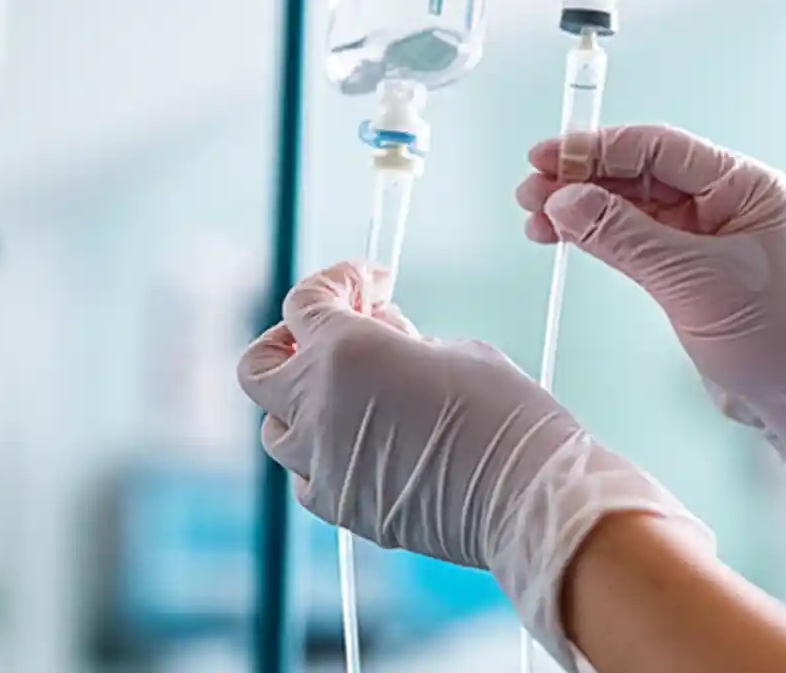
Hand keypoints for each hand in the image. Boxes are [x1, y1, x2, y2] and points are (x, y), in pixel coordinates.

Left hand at [237, 262, 710, 670]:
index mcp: (345, 351)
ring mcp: (321, 462)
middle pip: (258, 365)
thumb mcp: (457, 350)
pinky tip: (364, 443)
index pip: (304, 301)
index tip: (376, 282)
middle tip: (332, 334)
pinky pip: (305, 476)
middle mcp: (317, 405)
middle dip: (288, 341)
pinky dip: (322, 453)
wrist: (527, 496)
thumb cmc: (507, 413)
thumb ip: (401, 339)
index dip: (340, 280)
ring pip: (274, 427)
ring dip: (303, 402)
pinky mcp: (339, 506)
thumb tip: (379, 334)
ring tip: (353, 395)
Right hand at [516, 125, 785, 521]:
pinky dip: (594, 235)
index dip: (598, 149)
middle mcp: (723, 201)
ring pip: (628, 205)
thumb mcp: (693, 282)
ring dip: (581, 208)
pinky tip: (561, 235)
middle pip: (638, 172)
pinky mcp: (684, 266)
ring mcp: (702, 234)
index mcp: (743, 186)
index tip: (549, 158)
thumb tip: (564, 201)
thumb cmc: (774, 340)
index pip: (659, 148)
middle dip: (581, 179)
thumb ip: (625, 238)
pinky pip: (630, 237)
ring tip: (533, 217)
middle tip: (529, 192)